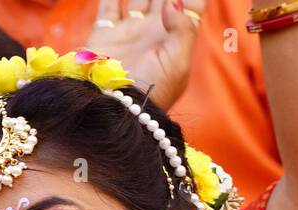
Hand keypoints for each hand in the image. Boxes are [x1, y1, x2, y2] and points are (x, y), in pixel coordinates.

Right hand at [86, 0, 206, 110]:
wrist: (113, 111)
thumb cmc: (151, 92)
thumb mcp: (177, 63)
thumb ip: (182, 28)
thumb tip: (173, 1)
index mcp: (176, 37)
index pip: (192, 4)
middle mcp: (154, 31)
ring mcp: (129, 31)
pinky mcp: (104, 35)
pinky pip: (109, 6)